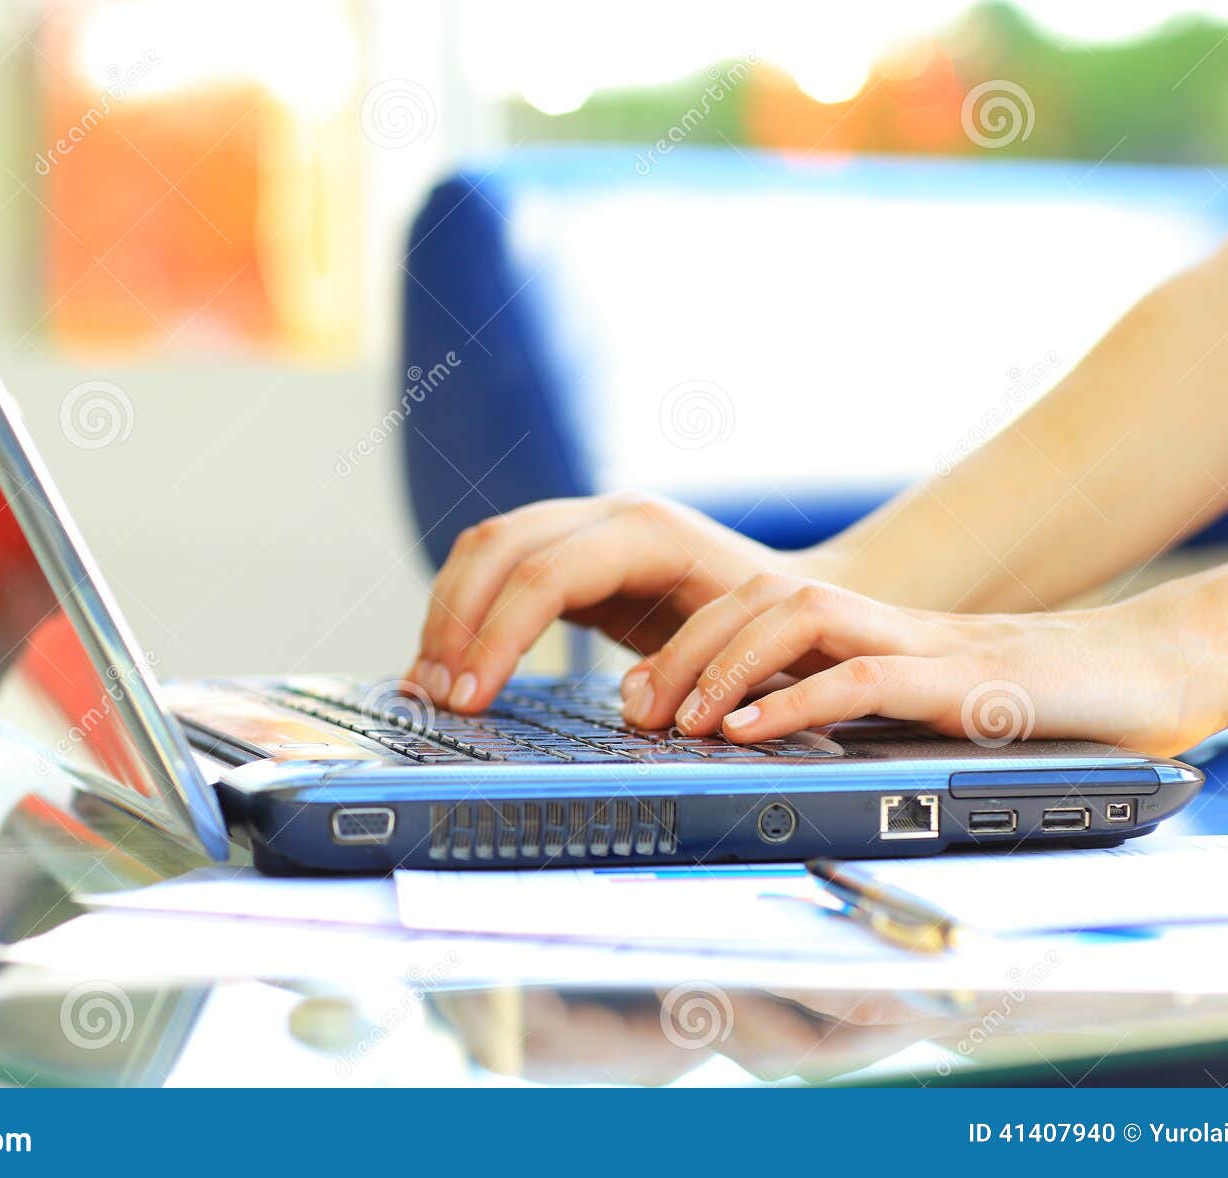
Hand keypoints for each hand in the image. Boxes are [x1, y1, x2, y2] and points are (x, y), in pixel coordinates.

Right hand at [407, 493, 807, 712]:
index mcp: (650, 533)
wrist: (797, 593)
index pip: (546, 573)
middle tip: (438, 698)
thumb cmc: (777, 631)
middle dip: (456, 623)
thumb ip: (692, 668)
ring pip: (485, 547)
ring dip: (448, 615)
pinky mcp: (571, 550)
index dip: (498, 637)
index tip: (470, 700)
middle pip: (498, 547)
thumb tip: (634, 705)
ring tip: (429, 686)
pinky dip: (464, 610)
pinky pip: (498, 565)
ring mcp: (586, 524)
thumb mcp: (743, 649)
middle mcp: (610, 514)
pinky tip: (450, 663)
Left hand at [619, 572, 1212, 756]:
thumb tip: (788, 745)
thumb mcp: (933, 710)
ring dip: (725, 665)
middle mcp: (891, 626)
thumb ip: (868, 715)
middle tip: (635, 712)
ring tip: (681, 720)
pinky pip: (867, 678)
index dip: (687, 642)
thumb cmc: (1052, 701)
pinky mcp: (972, 683)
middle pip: (759, 599)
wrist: (1161, 671)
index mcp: (877, 632)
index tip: (639, 697)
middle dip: (682, 651)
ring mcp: (930, 645)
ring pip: (799, 617)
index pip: (758, 606)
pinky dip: (798, 700)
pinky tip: (750, 731)